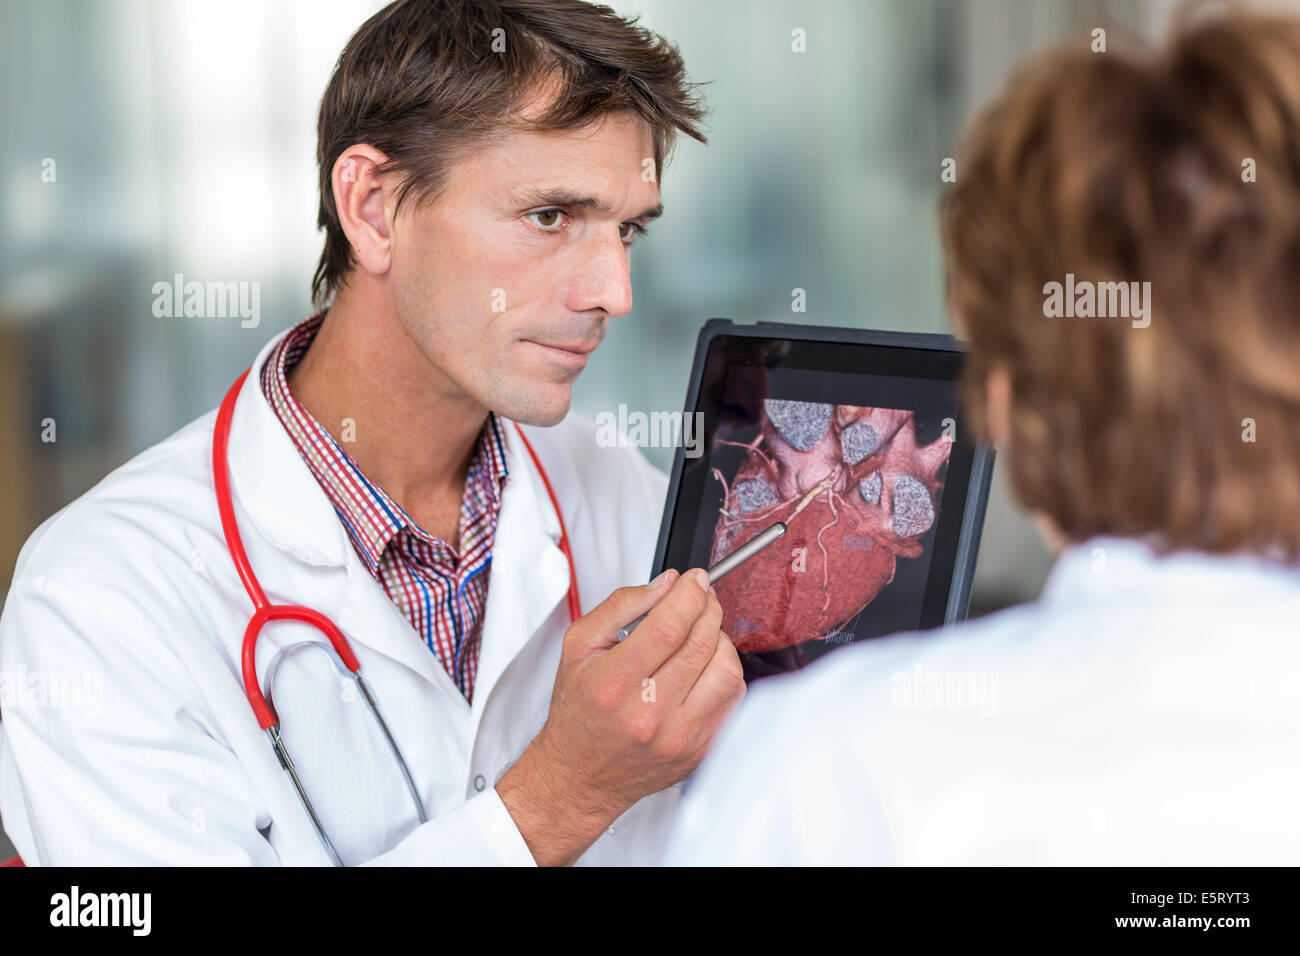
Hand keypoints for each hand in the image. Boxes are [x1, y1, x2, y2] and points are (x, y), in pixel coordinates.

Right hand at [497, 568, 745, 864]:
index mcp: (614, 685)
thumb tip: (666, 584)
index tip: (694, 580)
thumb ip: (621, 606)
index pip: (668, 626)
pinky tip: (705, 664)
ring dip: (719, 639)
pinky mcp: (700, 749)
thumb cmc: (579, 711)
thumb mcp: (578, 647)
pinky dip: (725, 671)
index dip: (689, 594)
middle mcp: (649, 714)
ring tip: (701, 632)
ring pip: (726, 669)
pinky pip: (732, 698)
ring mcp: (679, 736)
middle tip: (700, 596)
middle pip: (700, 643)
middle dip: (707, 607)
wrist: (580, 774)